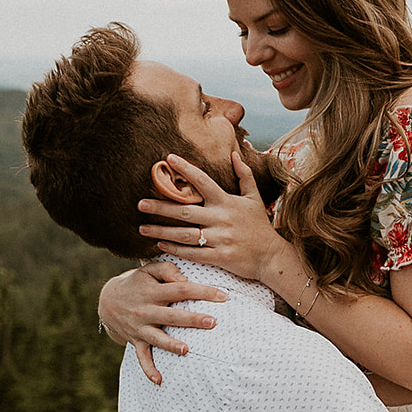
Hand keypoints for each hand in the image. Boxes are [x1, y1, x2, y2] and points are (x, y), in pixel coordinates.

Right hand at [97, 264, 227, 385]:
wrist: (108, 301)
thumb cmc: (137, 283)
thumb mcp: (148, 270)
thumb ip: (168, 270)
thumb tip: (185, 280)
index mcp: (153, 292)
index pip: (181, 290)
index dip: (202, 291)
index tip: (223, 296)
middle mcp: (146, 310)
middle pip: (171, 316)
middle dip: (192, 319)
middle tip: (212, 322)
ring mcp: (140, 328)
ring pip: (157, 338)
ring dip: (171, 345)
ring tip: (186, 350)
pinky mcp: (136, 341)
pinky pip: (142, 357)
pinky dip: (149, 370)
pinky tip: (159, 381)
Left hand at [139, 152, 285, 283]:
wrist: (271, 256)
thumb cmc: (260, 226)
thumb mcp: (254, 198)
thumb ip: (244, 176)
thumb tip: (234, 154)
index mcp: (227, 202)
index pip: (203, 181)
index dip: (186, 169)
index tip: (168, 159)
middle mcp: (221, 219)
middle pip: (186, 211)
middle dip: (161, 207)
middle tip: (140, 204)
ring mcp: (220, 239)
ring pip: (185, 234)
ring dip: (161, 231)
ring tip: (142, 228)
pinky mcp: (219, 257)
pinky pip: (192, 253)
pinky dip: (175, 249)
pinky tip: (159, 245)